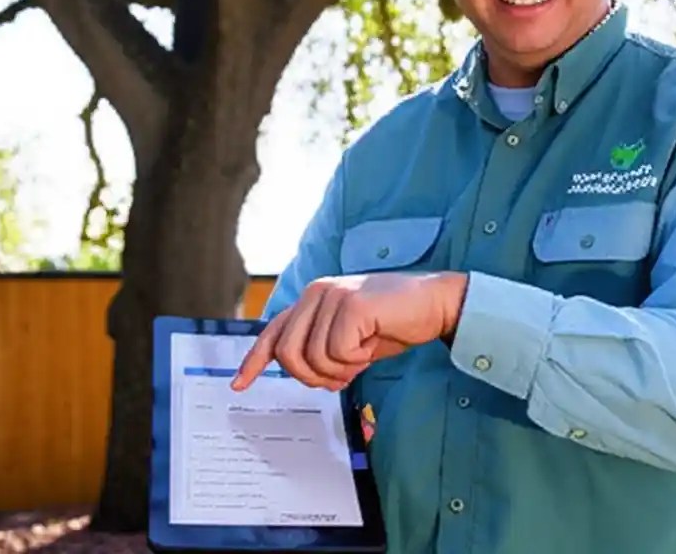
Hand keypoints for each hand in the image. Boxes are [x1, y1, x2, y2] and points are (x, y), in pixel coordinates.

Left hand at [230, 271, 467, 391]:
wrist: (435, 304)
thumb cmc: (395, 323)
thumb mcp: (351, 341)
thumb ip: (322, 351)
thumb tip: (303, 374)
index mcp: (312, 300)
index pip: (273, 332)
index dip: (255, 360)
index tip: (240, 384)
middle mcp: (316, 293)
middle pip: (288, 354)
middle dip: (313, 377)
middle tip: (341, 376)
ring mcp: (332, 296)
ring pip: (313, 358)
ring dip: (341, 369)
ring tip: (362, 354)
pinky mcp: (350, 305)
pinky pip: (338, 353)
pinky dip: (357, 361)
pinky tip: (372, 345)